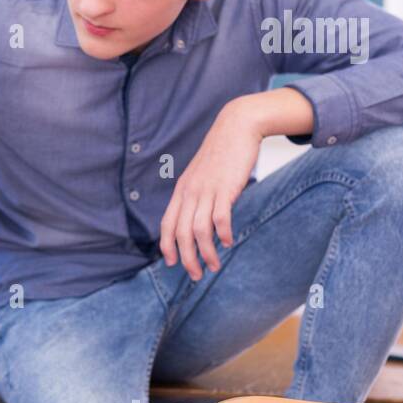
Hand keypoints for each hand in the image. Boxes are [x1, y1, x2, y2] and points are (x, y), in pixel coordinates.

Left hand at [158, 101, 264, 280]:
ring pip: (198, 230)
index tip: (172, 264)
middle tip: (195, 275)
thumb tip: (200, 219)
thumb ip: (198, 195)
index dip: (167, 246)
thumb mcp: (202, 176)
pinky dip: (222, 234)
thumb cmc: (222, 155)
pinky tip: (228, 243)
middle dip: (186, 259)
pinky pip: (220, 217)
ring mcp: (206, 190)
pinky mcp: (225, 187)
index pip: (167, 224)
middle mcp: (189, 192)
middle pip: (180, 233)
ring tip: (213, 267)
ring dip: (206, 253)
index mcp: (182, 191)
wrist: (236, 127)